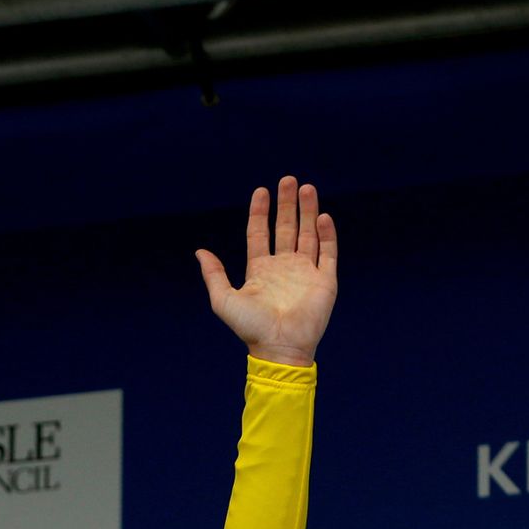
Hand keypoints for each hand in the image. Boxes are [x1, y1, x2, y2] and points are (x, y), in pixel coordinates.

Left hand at [196, 178, 337, 366]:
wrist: (279, 348)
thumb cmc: (250, 328)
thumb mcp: (223, 299)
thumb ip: (214, 274)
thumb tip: (199, 251)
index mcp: (260, 270)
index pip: (260, 233)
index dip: (260, 212)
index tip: (262, 190)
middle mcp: (284, 267)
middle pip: (286, 228)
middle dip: (287, 204)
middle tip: (288, 180)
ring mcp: (305, 272)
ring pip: (308, 234)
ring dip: (308, 211)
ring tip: (306, 188)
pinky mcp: (325, 280)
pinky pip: (328, 252)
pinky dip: (326, 234)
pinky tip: (322, 216)